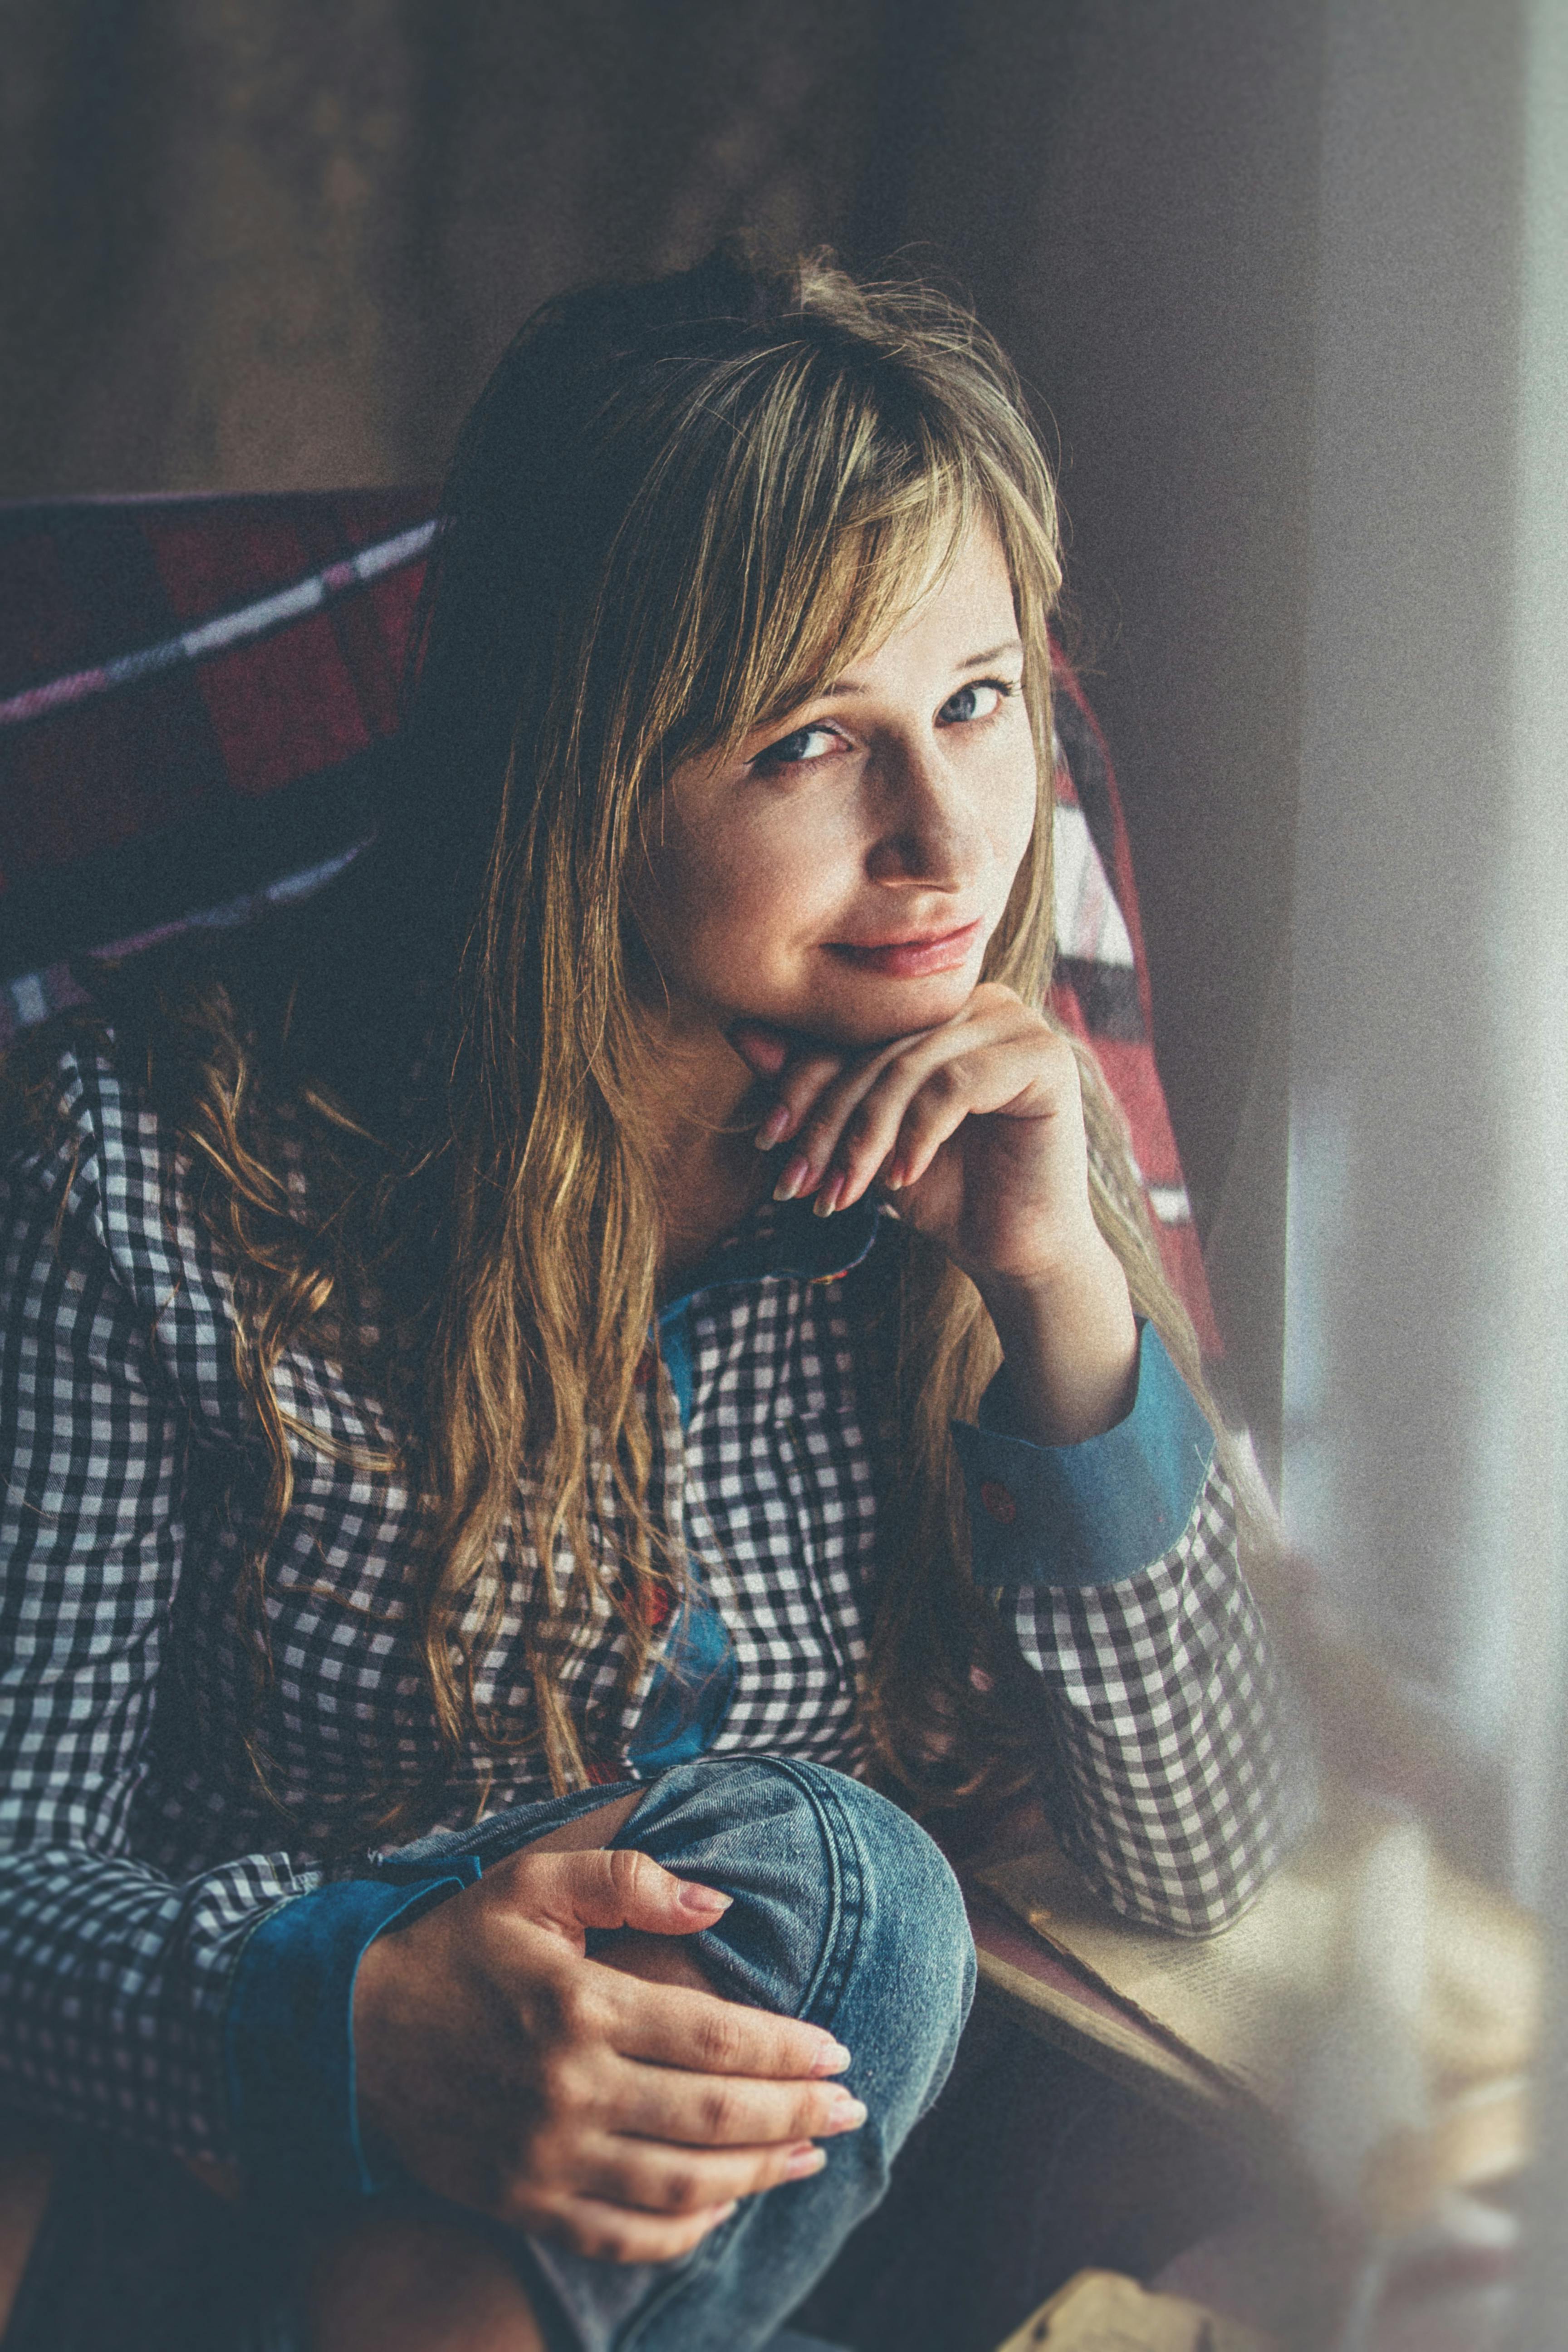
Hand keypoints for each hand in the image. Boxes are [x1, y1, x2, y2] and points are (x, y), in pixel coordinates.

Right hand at [352, 1843, 863, 2263]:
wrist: (348, 2034)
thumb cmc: (456, 1946)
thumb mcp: (533, 1885)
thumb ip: (628, 1879)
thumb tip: (718, 1901)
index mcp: (580, 2006)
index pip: (715, 2037)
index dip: (787, 2051)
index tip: (838, 2051)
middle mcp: (568, 2090)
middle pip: (712, 2118)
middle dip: (797, 2114)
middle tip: (852, 2105)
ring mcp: (543, 2157)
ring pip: (680, 2186)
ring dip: (759, 2176)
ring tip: (811, 2154)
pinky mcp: (521, 2200)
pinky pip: (620, 2235)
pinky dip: (683, 2232)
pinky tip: (724, 2207)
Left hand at [733, 985, 1137, 1441]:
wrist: (1014, 1251)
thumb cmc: (942, 1190)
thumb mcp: (864, 1137)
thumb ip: (816, 1083)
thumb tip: (741, 1030)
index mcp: (939, 1008)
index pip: (854, 1030)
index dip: (803, 1083)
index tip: (767, 1139)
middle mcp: (981, 1002)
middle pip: (879, 1049)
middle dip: (828, 1122)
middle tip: (796, 1183)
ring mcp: (1019, 1025)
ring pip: (911, 1066)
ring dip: (865, 1137)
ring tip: (842, 1194)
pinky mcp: (1046, 1060)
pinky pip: (957, 1084)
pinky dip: (918, 1135)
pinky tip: (901, 1179)